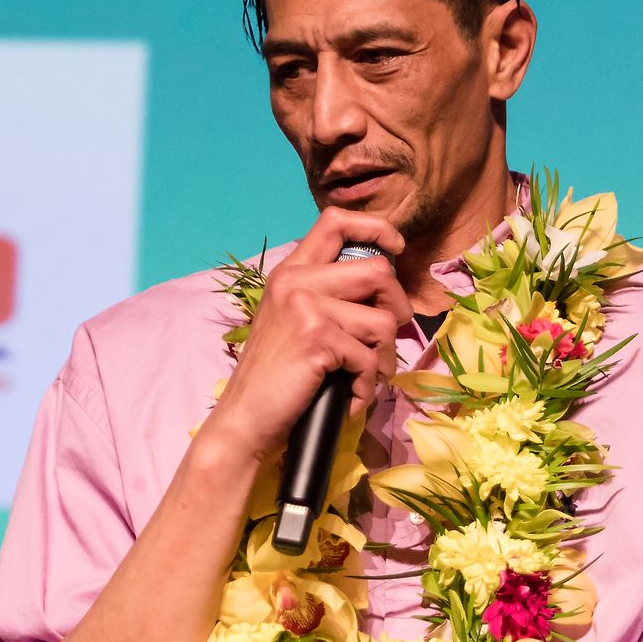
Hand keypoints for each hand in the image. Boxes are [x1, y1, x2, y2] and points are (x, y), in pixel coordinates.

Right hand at [204, 208, 409, 464]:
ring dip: (383, 357)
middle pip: (379, 271)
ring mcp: (305, 306)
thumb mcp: (293, 322)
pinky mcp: (315, 337)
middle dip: (397, 309)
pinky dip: (366, 387)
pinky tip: (348, 398)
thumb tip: (385, 285)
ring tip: (362, 378)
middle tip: (383, 341)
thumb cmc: (275, 378)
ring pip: (384, 319)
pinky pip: (369, 357)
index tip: (395, 250)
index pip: (337, 221)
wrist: (245, 420)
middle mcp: (295, 281)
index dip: (377, 228)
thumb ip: (327, 295)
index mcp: (290, 272)